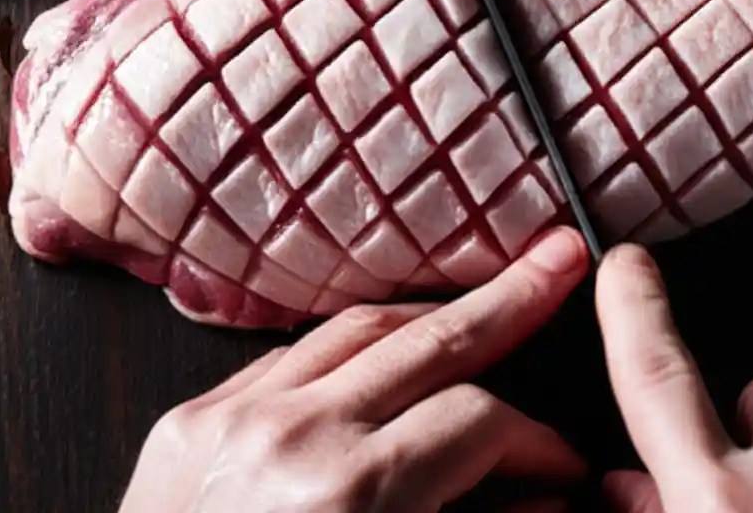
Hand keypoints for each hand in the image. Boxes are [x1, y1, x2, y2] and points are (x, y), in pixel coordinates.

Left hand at [119, 228, 589, 512]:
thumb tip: (549, 496)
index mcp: (352, 497)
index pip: (478, 420)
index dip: (538, 440)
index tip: (563, 465)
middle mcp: (292, 437)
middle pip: (428, 341)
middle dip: (507, 302)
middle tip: (558, 263)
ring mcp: (231, 419)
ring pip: (357, 328)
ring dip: (430, 315)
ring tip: (483, 302)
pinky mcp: (189, 420)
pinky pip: (288, 357)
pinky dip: (349, 350)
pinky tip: (384, 351)